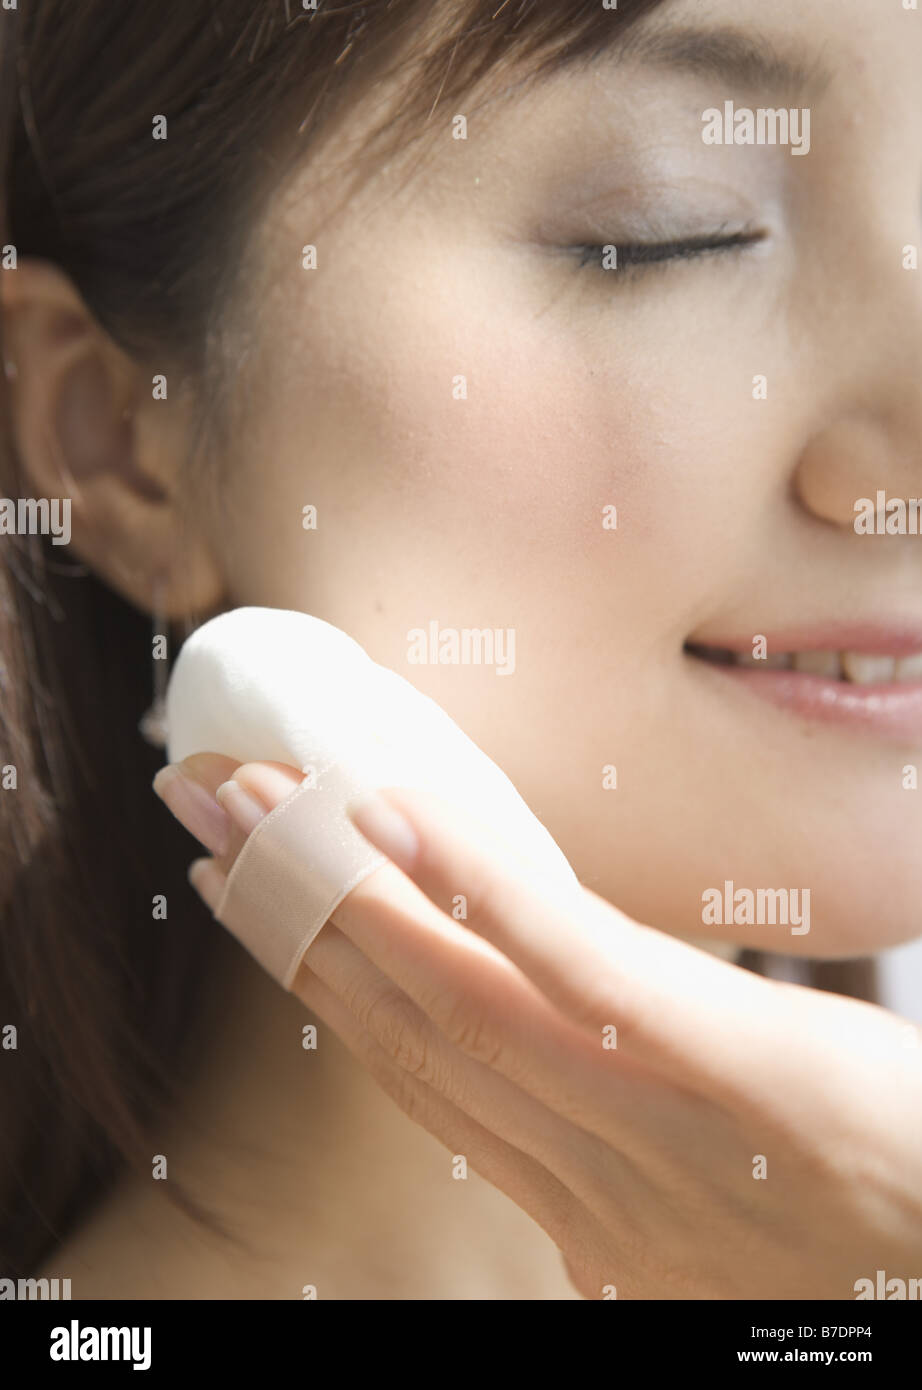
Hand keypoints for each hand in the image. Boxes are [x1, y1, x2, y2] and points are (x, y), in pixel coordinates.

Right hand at [155, 754, 921, 1299]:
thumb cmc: (885, 1238)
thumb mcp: (723, 1214)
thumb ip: (618, 1159)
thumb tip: (563, 1105)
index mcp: (584, 1204)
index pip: (415, 1072)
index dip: (313, 975)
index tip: (242, 888)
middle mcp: (586, 1169)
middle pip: (403, 1021)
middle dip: (286, 909)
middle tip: (204, 803)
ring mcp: (648, 1120)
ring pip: (454, 993)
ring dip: (342, 884)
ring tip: (262, 794)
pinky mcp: (724, 1064)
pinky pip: (572, 967)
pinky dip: (470, 891)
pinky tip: (395, 814)